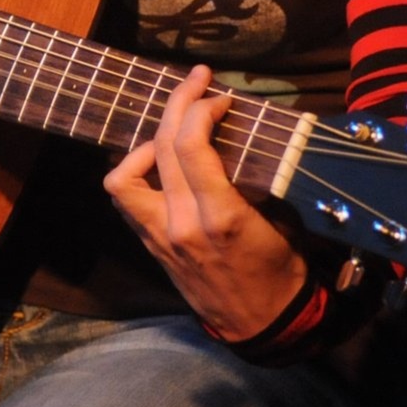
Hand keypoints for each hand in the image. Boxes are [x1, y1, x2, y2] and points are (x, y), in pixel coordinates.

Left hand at [103, 65, 309, 339]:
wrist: (262, 324)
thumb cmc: (282, 268)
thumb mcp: (279, 219)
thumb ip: (252, 176)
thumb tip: (234, 129)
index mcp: (220, 217)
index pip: (191, 145)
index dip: (202, 107)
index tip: (222, 97)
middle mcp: (181, 225)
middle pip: (161, 147)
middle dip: (179, 103)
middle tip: (197, 82)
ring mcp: (160, 237)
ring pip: (123, 176)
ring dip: (144, 143)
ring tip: (171, 130)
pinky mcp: (151, 245)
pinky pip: (127, 199)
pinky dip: (137, 172)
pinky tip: (162, 162)